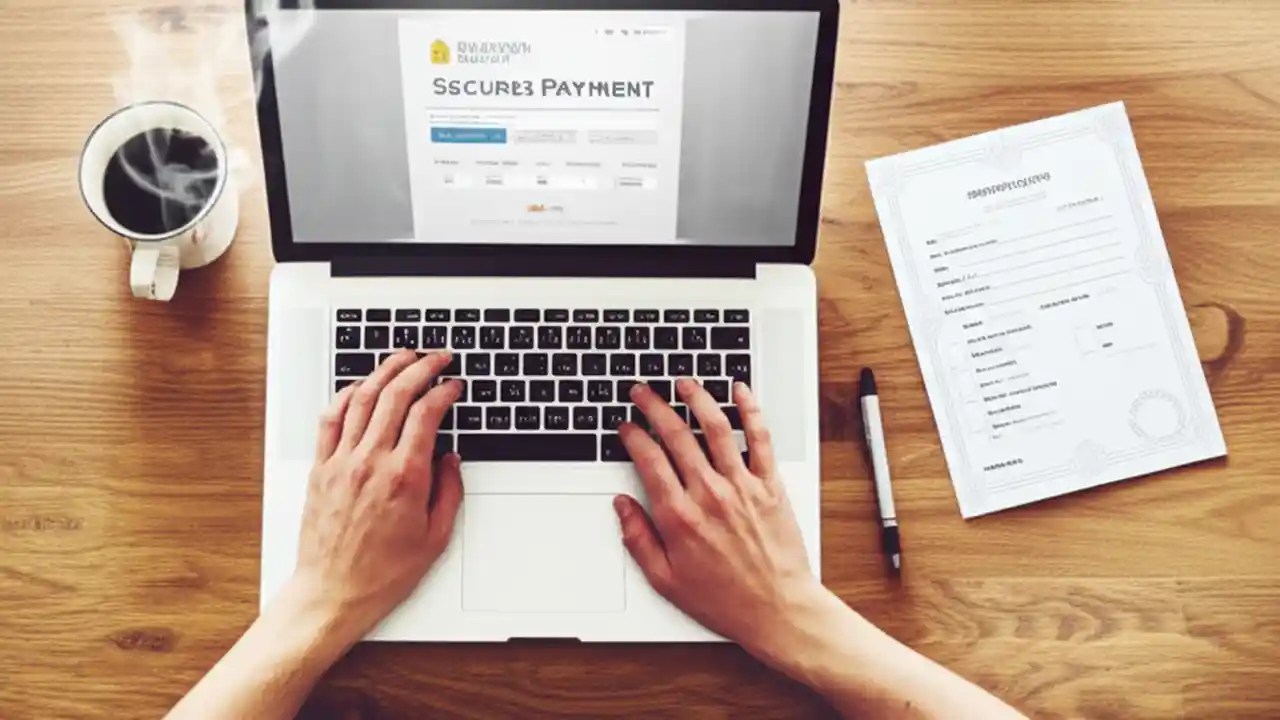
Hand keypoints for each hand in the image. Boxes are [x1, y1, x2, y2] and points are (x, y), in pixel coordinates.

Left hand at [288, 350, 464, 640]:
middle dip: (421, 367)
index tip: (455, 385)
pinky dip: (347, 394)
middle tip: (436, 358)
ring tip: (403, 358)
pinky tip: (360, 385)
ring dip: (385, 370)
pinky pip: (331, 418)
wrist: (333, 593)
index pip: (427, 414)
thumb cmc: (382, 573)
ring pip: (361, 397)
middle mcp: (371, 462)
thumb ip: (449, 492)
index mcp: (404, 478)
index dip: (445, 391)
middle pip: (396, 394)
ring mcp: (342, 462)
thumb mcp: (436, 538)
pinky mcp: (321, 468)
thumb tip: (451, 459)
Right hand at [615, 379, 826, 658]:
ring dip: (696, 398)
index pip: (649, 460)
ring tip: (683, 382)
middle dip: (654, 406)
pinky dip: (750, 410)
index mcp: (680, 517)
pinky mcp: (770, 486)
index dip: (633, 436)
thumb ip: (638, 539)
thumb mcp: (665, 579)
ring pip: (715, 427)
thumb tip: (621, 506)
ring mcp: (742, 486)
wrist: (778, 609)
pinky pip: (760, 438)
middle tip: (642, 391)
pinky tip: (740, 390)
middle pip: (676, 435)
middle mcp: (709, 494)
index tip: (626, 426)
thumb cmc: (725, 599)